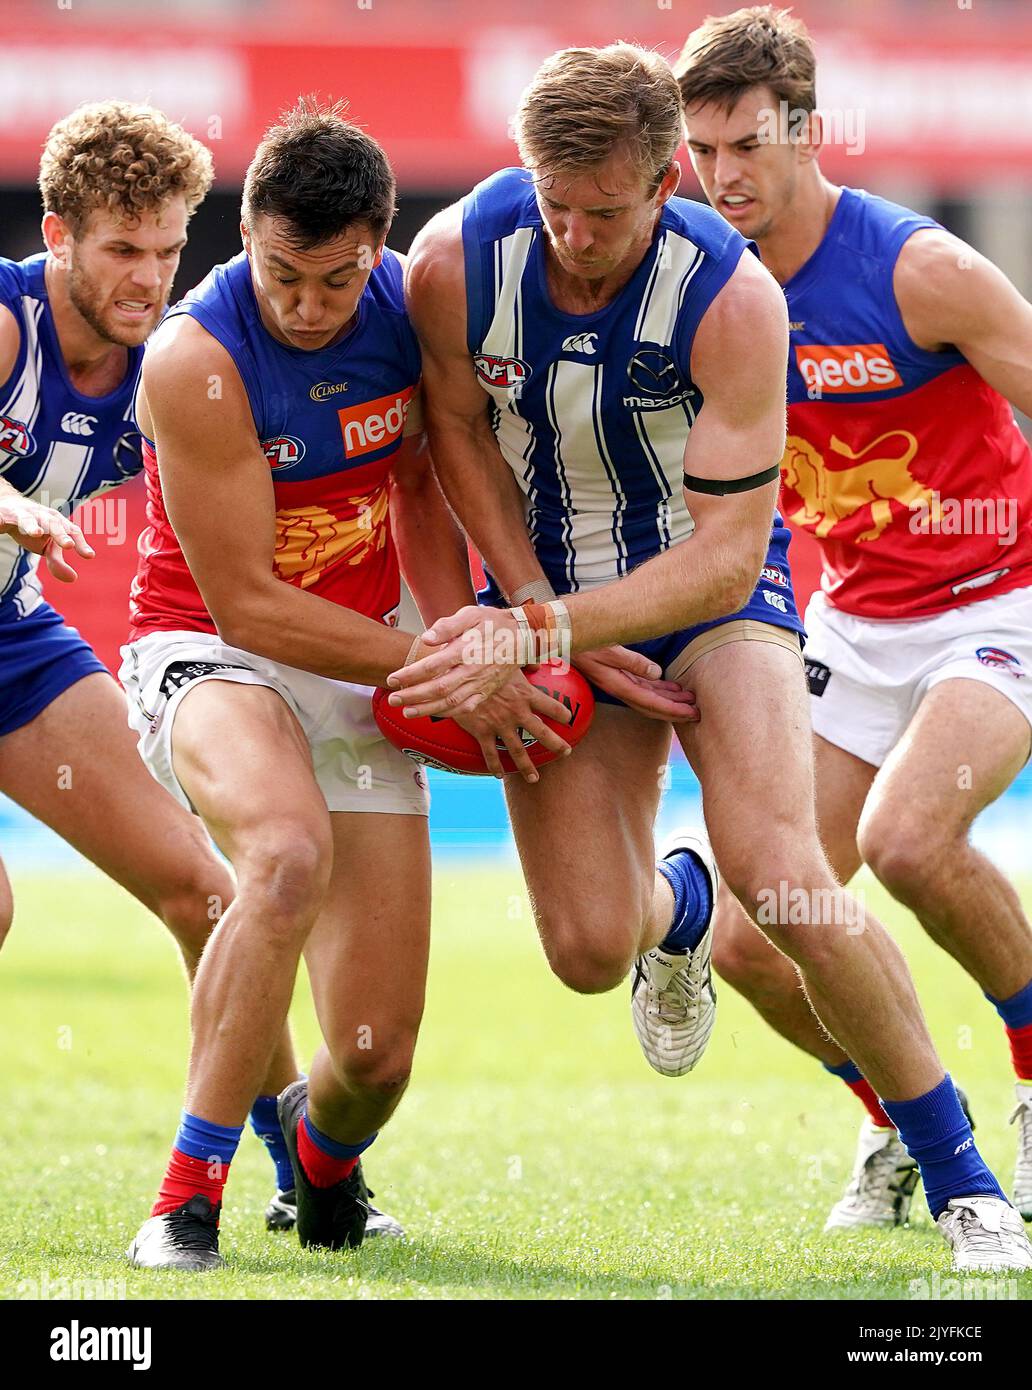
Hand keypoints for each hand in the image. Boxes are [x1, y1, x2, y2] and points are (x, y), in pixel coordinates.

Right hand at [0, 497, 94, 582]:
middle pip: (54, 524)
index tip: (89, 556)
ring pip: (29, 519)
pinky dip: (2, 520)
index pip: (73, 531)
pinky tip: (0, 524)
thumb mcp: (47, 548)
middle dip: (60, 534)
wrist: (9, 509)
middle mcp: (43, 516)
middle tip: (67, 545)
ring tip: (37, 533)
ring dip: (33, 525)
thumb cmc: (36, 531)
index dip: (81, 543)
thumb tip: (73, 578)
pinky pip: (3, 518)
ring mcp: (24, 514)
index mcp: (58, 523)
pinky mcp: (6, 515)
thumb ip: (58, 562)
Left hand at [386, 605, 521, 716]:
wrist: (523, 636)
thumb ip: (447, 625)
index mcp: (466, 650)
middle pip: (438, 688)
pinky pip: (466, 707)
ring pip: (451, 702)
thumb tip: (426, 637)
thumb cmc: (493, 623)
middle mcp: (473, 670)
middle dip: (413, 695)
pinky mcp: (486, 691)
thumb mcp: (471, 614)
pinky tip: (433, 713)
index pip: (432, 666)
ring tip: (406, 712)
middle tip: (392, 699)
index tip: (392, 679)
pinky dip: (448, 713)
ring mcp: (481, 684)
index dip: (410, 675)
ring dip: (427, 709)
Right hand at [454, 668, 573, 781]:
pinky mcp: (481, 731)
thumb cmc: (482, 661)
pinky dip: (495, 766)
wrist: (456, 674)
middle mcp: (516, 712)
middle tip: (566, 752)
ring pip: (518, 750)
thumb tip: (537, 665)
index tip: (569, 720)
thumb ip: (526, 660)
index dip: (562, 714)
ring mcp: (499, 724)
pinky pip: (490, 753)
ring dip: (527, 766)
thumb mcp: (507, 657)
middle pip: (542, 733)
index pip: (551, 706)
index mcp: (525, 694)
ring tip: (534, 779)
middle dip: (556, 744)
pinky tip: (499, 776)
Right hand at [574, 646, 698, 722]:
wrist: (561, 640)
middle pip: (652, 705)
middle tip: (698, 713)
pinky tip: (671, 687)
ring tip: (690, 699)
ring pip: (649, 696)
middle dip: (675, 710)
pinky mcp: (616, 675)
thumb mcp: (608, 648)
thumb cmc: (583, 641)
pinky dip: (658, 689)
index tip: (692, 713)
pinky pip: (642, 687)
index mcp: (617, 684)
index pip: (651, 702)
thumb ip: (632, 661)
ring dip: (669, 699)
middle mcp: (619, 687)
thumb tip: (657, 673)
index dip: (673, 710)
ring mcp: (618, 682)